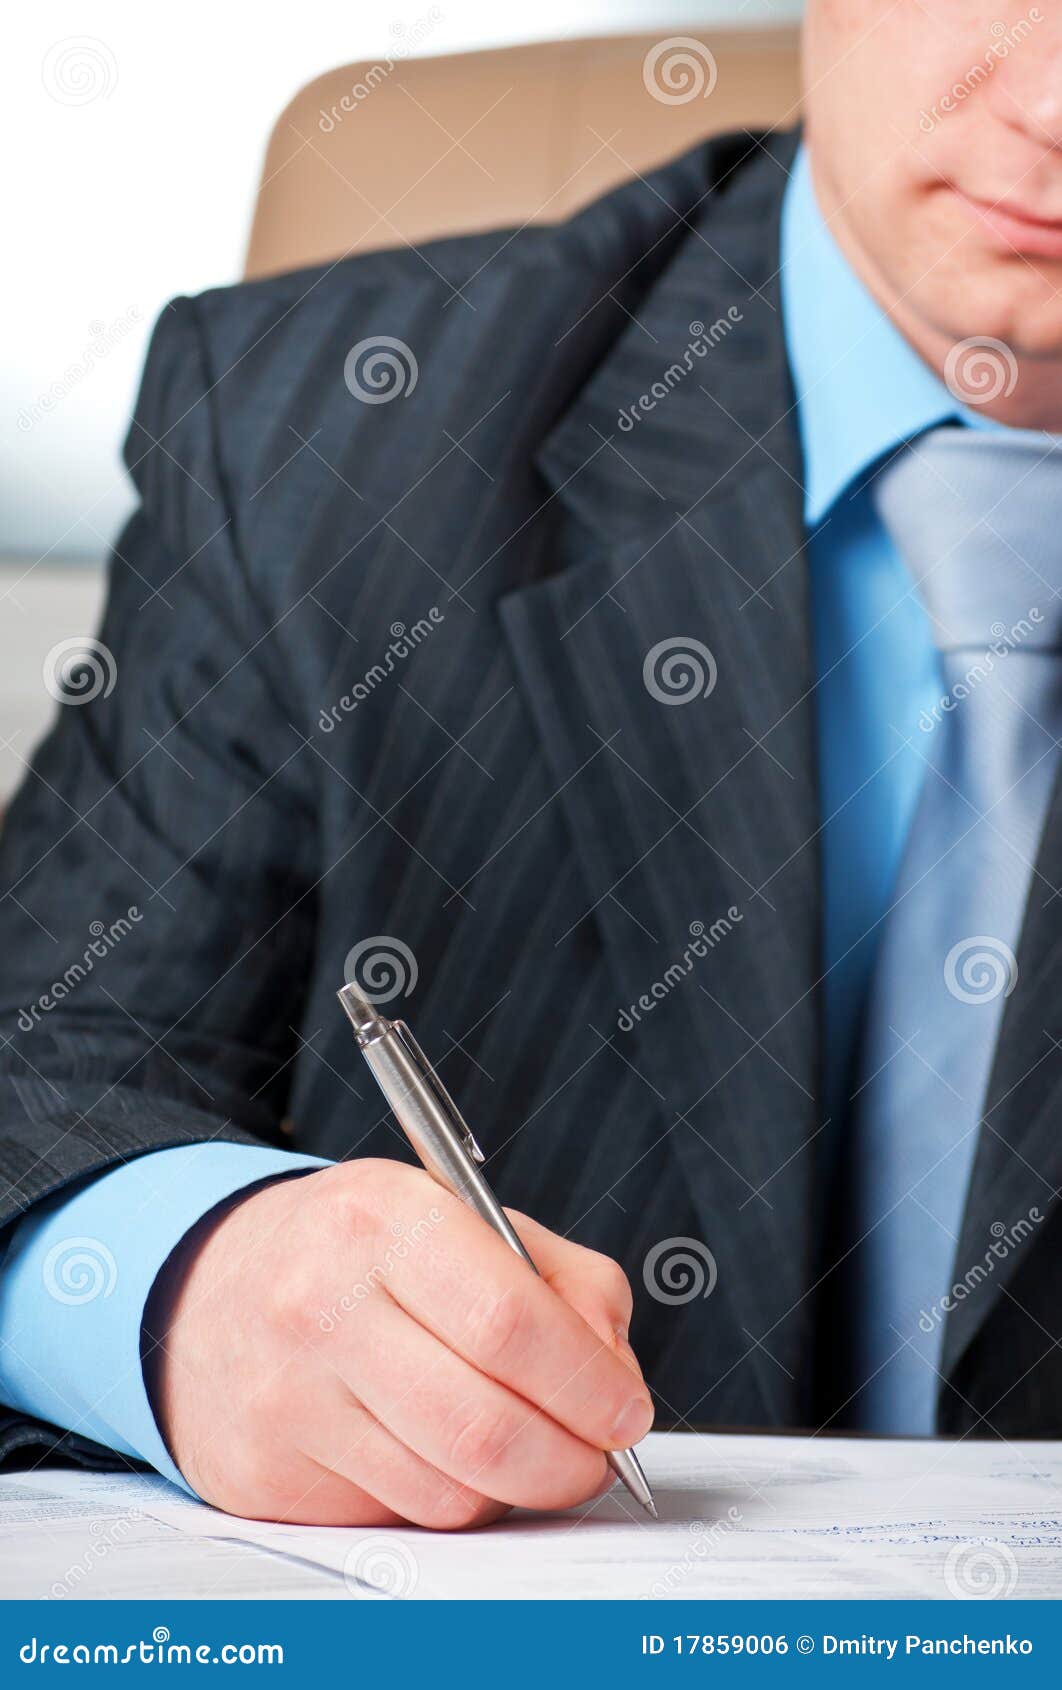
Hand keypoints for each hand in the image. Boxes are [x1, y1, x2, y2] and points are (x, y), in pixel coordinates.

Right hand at [146, 1159, 652, 1528]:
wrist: (207, 1289)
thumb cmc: (358, 1253)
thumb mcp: (462, 1217)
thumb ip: (564, 1279)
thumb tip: (613, 1376)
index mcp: (381, 1217)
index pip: (508, 1322)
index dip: (588, 1383)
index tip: (625, 1409)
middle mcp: (320, 1304)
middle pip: (485, 1428)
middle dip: (570, 1460)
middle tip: (597, 1454)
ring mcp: (285, 1398)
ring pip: (449, 1492)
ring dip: (511, 1487)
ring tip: (514, 1443)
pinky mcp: (264, 1475)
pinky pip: (398, 1518)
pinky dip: (443, 1498)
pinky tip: (434, 1451)